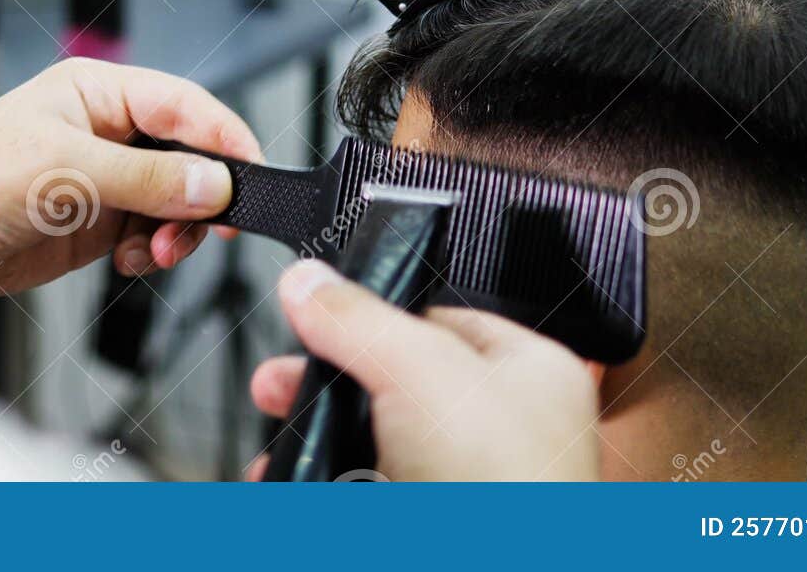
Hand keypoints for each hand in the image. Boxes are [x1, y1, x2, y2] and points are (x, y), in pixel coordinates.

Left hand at [0, 58, 261, 308]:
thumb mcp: (64, 174)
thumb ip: (147, 180)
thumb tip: (212, 183)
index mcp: (95, 91)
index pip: (184, 105)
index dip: (224, 137)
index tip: (251, 172)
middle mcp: (104, 131)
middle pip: (189, 156)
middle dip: (201, 194)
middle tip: (207, 227)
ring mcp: (102, 179)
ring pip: (176, 201)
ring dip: (177, 230)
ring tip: (154, 250)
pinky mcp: (95, 222)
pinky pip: (151, 233)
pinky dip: (153, 251)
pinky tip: (131, 260)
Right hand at [248, 261, 600, 481]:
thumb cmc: (505, 489)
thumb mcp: (420, 371)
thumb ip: (359, 319)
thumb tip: (308, 283)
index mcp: (530, 372)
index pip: (441, 317)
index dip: (374, 312)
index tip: (313, 312)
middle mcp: (504, 430)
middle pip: (394, 383)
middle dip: (323, 383)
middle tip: (277, 384)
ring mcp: (466, 486)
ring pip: (376, 445)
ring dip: (318, 442)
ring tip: (277, 451)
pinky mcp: (431, 523)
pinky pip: (369, 492)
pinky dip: (330, 486)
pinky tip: (296, 484)